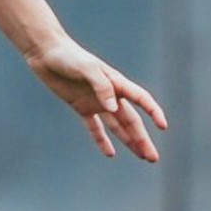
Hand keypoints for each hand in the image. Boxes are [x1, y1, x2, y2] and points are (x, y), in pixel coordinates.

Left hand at [25, 39, 168, 160]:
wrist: (47, 52)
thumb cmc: (69, 56)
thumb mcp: (87, 68)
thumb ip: (102, 87)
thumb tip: (114, 108)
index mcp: (117, 82)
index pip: (141, 99)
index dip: (153, 112)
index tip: (163, 126)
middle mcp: (110, 95)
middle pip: (131, 121)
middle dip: (142, 139)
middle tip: (153, 158)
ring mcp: (97, 102)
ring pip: (118, 126)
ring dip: (129, 141)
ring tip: (142, 156)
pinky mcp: (81, 107)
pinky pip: (95, 127)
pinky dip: (102, 140)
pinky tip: (110, 153)